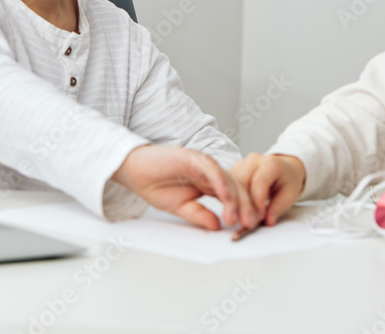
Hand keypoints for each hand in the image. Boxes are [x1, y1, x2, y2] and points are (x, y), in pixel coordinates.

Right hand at [112, 145, 256, 230]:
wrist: (134, 169)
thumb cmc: (155, 184)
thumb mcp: (180, 207)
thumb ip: (199, 215)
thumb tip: (216, 227)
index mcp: (209, 184)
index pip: (232, 197)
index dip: (242, 210)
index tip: (249, 226)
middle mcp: (210, 173)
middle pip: (236, 189)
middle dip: (245, 207)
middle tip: (250, 224)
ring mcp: (204, 164)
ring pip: (227, 180)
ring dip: (235, 199)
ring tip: (238, 217)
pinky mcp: (194, 157)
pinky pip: (211, 170)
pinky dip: (220, 182)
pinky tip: (225, 195)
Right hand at [230, 153, 306, 226]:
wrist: (283, 170)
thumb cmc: (287, 180)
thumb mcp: (290, 195)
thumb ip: (278, 208)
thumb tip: (268, 220)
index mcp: (271, 163)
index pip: (260, 182)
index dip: (258, 202)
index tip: (259, 217)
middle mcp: (254, 160)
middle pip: (242, 181)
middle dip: (243, 205)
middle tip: (248, 223)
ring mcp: (242, 164)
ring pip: (231, 184)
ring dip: (235, 203)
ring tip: (243, 219)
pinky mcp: (233, 170)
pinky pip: (227, 185)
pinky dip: (230, 199)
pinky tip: (236, 211)